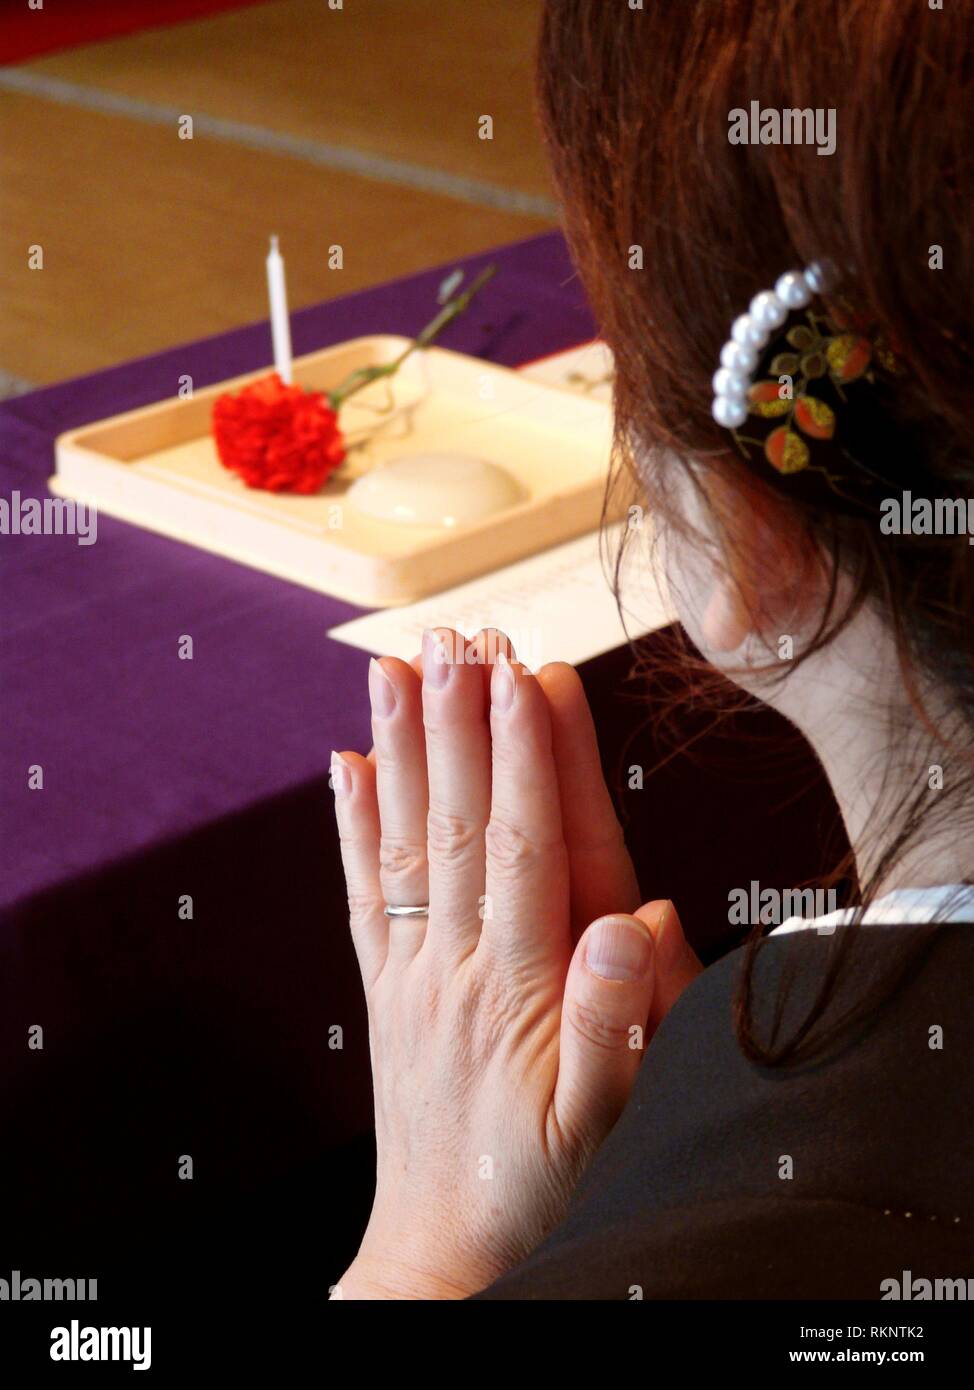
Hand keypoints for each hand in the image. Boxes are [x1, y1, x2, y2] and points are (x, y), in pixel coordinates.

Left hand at [330, 627, 700, 1298]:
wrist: (442, 1250)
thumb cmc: (533, 1187)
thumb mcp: (603, 1123)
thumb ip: (619, 1022)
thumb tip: (637, 918)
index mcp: (517, 986)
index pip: (524, 849)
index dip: (527, 759)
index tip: (525, 676)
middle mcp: (453, 963)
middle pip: (456, 823)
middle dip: (459, 724)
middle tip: (456, 636)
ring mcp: (409, 970)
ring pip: (403, 842)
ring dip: (400, 752)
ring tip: (393, 668)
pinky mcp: (383, 985)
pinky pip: (360, 893)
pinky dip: (350, 825)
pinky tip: (342, 766)